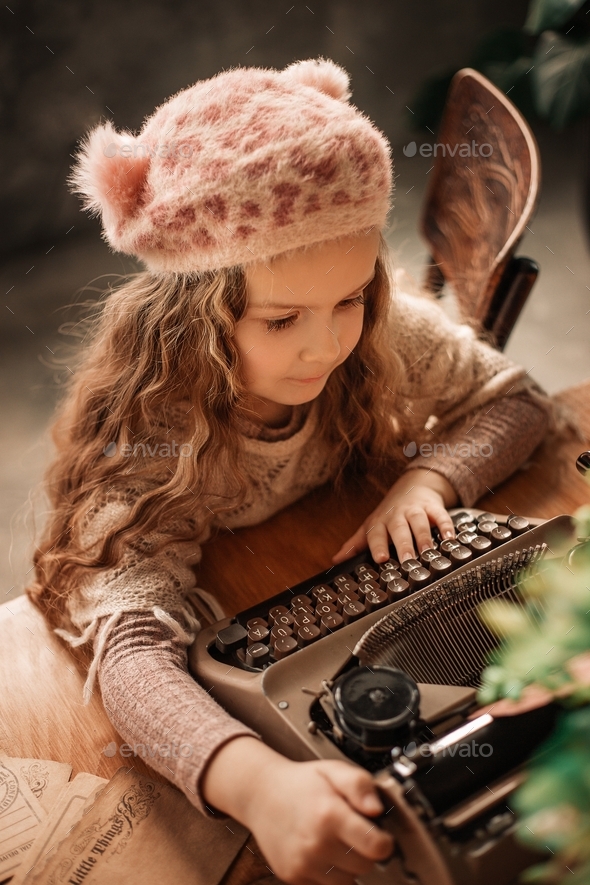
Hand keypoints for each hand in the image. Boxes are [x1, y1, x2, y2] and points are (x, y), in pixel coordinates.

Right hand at [201, 737, 393, 884]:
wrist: (261, 795)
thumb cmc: (301, 783)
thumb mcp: (333, 770)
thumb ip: (360, 784)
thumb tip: (377, 808)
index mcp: (329, 815)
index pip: (376, 847)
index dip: (385, 841)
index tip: (381, 834)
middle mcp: (316, 844)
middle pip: (365, 866)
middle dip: (366, 851)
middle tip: (355, 832)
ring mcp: (303, 863)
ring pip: (348, 880)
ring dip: (348, 864)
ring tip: (336, 840)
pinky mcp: (293, 876)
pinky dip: (330, 871)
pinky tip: (322, 850)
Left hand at [332, 469, 457, 564]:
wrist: (412, 486)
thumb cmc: (389, 513)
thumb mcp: (370, 527)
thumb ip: (354, 545)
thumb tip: (335, 561)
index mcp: (380, 522)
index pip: (376, 534)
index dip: (377, 546)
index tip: (381, 558)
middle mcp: (397, 515)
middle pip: (399, 529)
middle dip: (404, 544)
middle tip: (408, 560)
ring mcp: (415, 510)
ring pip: (419, 523)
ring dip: (424, 537)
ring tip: (428, 553)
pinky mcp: (433, 507)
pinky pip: (440, 516)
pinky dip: (446, 526)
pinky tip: (450, 538)